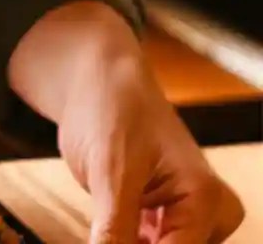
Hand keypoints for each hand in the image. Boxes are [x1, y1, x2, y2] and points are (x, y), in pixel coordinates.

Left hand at [10, 2, 244, 243]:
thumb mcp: (109, 174)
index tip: (104, 240)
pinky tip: (104, 230)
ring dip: (127, 242)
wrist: (102, 82)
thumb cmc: (111, 112)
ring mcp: (187, 217)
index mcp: (205, 198)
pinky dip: (124, 242)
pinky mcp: (163, 219)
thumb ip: (114, 230)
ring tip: (106, 213)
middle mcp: (208, 212)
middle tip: (102, 228)